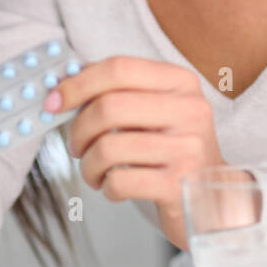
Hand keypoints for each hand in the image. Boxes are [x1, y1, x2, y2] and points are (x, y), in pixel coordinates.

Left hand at [43, 56, 231, 250]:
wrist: (213, 197)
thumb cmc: (171, 150)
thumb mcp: (155, 111)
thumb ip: (118, 93)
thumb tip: (63, 87)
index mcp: (180, 82)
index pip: (118, 69)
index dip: (77, 84)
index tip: (54, 102)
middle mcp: (190, 109)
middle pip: (109, 107)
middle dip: (79, 129)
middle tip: (76, 146)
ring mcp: (188, 148)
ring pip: (109, 147)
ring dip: (89, 165)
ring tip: (94, 172)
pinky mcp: (180, 185)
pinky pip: (120, 181)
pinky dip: (106, 187)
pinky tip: (114, 187)